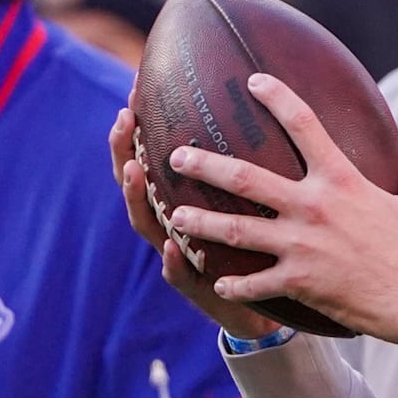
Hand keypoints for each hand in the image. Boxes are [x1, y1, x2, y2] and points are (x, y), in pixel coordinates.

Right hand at [109, 103, 278, 338]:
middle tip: (125, 118)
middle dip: (128, 150)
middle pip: (142, 184)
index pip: (157, 157)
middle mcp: (178, 224)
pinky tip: (171, 246)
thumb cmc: (265, 249)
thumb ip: (259, 165)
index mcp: (189, 200)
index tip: (136, 88)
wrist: (272, 310)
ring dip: (139, 198)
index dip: (145, 126)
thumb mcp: (259, 202)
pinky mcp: (202, 291)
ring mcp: (184, 257)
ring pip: (151, 225)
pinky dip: (174, 262)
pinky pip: (183, 276)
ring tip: (133, 171)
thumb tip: (270, 103)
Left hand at [162, 73, 397, 359]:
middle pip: (245, 178)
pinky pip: (253, 283)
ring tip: (174, 216)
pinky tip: (218, 282)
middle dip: (205, 164)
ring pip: (235, 230)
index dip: (277, 97)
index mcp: (342, 179)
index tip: (254, 81)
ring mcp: (300, 245)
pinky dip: (232, 284)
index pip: (304, 125)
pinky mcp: (297, 281)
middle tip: (177, 156)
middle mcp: (313, 206)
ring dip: (199, 223)